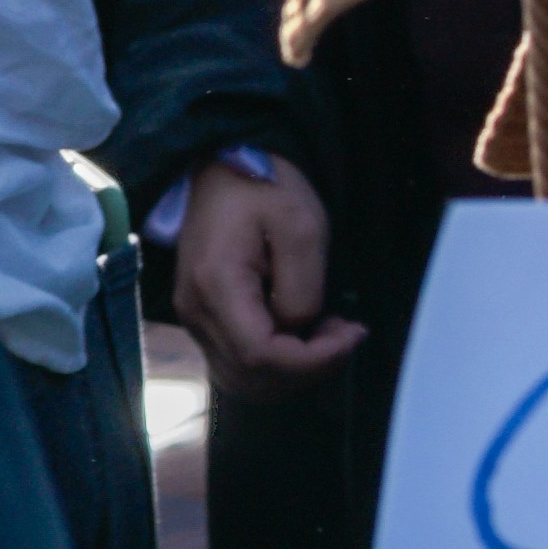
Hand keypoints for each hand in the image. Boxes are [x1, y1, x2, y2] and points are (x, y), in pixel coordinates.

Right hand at [164, 155, 348, 383]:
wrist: (222, 172)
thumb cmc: (266, 190)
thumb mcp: (302, 226)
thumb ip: (303, 286)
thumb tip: (301, 330)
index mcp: (216, 288)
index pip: (259, 356)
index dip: (311, 360)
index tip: (353, 334)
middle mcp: (195, 314)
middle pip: (249, 376)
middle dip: (307, 368)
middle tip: (348, 334)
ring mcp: (195, 319)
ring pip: (241, 377)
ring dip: (293, 369)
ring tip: (332, 332)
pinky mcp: (204, 318)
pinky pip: (237, 361)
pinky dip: (277, 361)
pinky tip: (308, 332)